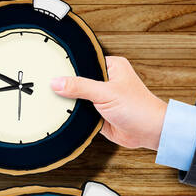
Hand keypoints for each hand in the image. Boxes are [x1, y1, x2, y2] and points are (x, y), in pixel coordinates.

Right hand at [50, 54, 166, 150]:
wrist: (150, 133)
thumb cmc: (139, 109)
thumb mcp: (106, 93)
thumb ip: (80, 87)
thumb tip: (56, 82)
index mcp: (112, 66)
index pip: (83, 62)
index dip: (67, 67)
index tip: (49, 70)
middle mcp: (106, 80)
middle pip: (78, 80)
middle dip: (65, 86)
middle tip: (45, 86)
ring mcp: (101, 97)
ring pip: (77, 96)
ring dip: (69, 101)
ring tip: (50, 100)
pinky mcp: (98, 112)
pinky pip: (79, 111)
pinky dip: (72, 113)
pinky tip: (61, 113)